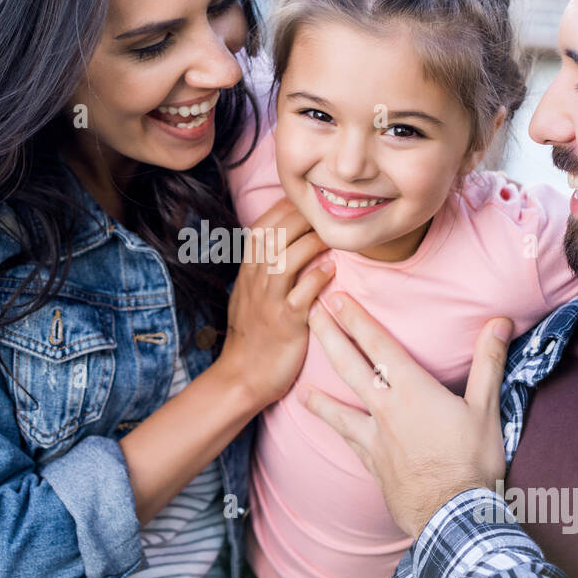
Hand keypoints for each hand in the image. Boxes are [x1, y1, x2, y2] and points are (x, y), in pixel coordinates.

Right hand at [218, 198, 332, 407]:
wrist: (243, 375)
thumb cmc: (252, 333)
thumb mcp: (249, 294)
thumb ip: (264, 267)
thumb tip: (286, 242)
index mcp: (248, 271)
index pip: (262, 227)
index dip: (286, 209)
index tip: (310, 202)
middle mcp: (255, 281)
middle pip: (274, 236)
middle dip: (302, 218)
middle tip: (329, 214)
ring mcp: (268, 301)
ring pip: (284, 259)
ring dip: (311, 243)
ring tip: (335, 238)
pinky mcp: (284, 322)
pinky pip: (300, 294)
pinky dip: (317, 278)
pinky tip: (332, 270)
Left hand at [299, 292, 512, 536]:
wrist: (452, 515)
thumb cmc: (472, 462)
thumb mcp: (486, 409)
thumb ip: (487, 362)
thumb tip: (497, 322)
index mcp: (413, 390)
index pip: (378, 344)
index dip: (356, 319)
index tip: (336, 298)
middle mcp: (386, 409)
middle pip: (349, 366)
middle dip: (327, 337)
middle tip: (308, 314)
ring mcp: (375, 438)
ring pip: (339, 408)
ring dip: (319, 395)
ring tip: (300, 387)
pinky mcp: (373, 463)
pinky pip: (348, 442)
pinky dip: (336, 432)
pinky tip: (330, 432)